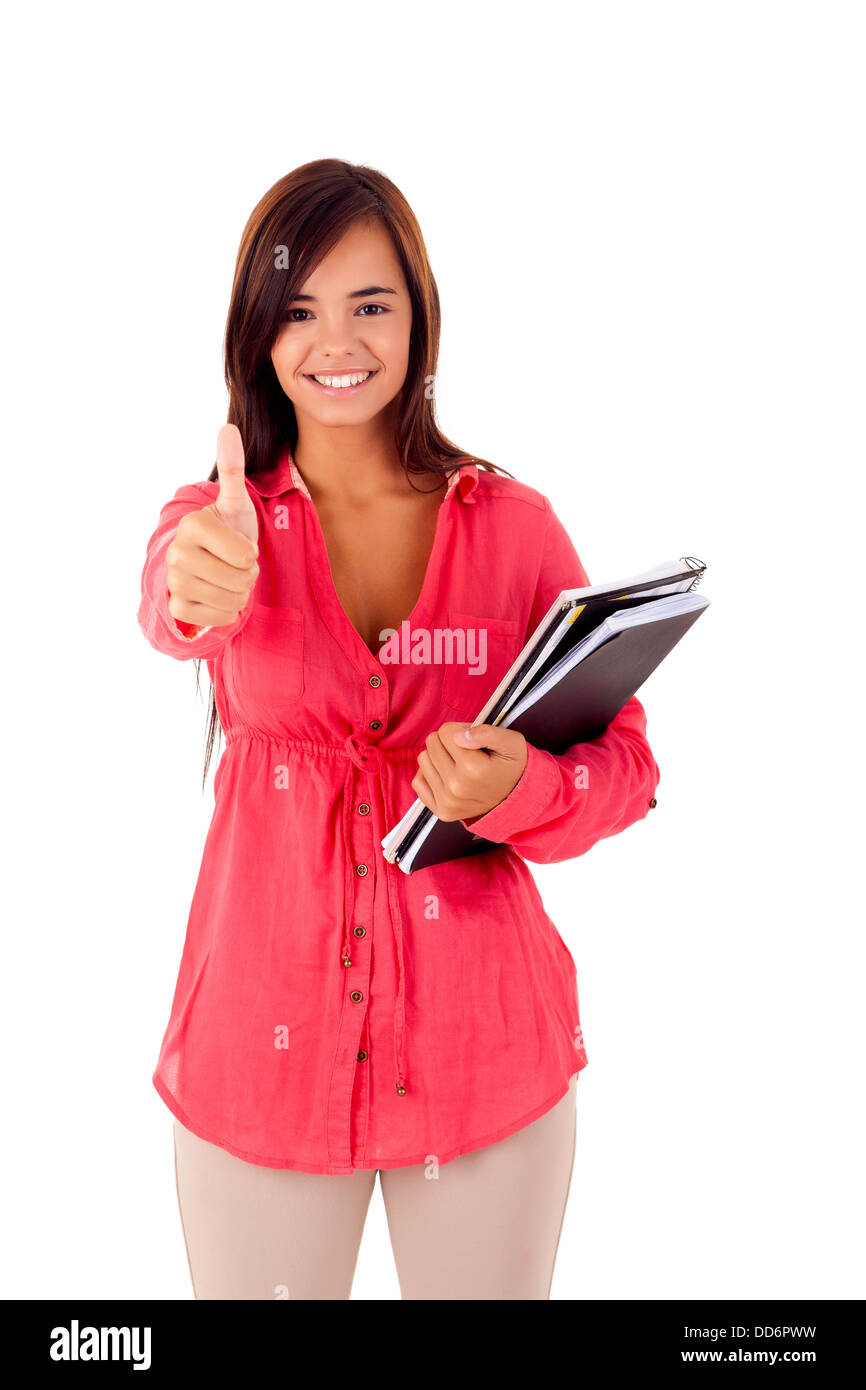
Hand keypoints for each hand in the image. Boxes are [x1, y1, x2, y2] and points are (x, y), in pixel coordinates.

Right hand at [166, 424, 259, 627]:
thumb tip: (228, 427)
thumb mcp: (236, 503)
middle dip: (247, 575)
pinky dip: (227, 612)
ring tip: (228, 579)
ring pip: (231, 599)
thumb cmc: (228, 532)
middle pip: (239, 579)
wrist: (210, 566)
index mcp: (193, 525)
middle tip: (235, 565)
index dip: (250, 554)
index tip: (241, 547)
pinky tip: (218, 597)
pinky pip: (219, 617)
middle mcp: (177, 553)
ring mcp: (174, 582)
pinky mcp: (177, 607)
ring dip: (239, 593)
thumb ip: (233, 469)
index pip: (242, 554)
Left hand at [411, 722, 528, 822]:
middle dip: (448, 741)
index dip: (460, 730)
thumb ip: (487, 732)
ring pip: (423, 760)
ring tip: (458, 763)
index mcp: (474, 768)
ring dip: (438, 757)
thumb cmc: (512, 766)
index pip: (446, 731)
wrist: (516, 798)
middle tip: (466, 751)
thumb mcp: (511, 742)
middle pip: (432, 744)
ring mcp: (447, 802)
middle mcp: (457, 787)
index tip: (473, 739)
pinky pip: (418, 781)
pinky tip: (447, 775)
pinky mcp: (441, 811)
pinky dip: (430, 774)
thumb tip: (457, 735)